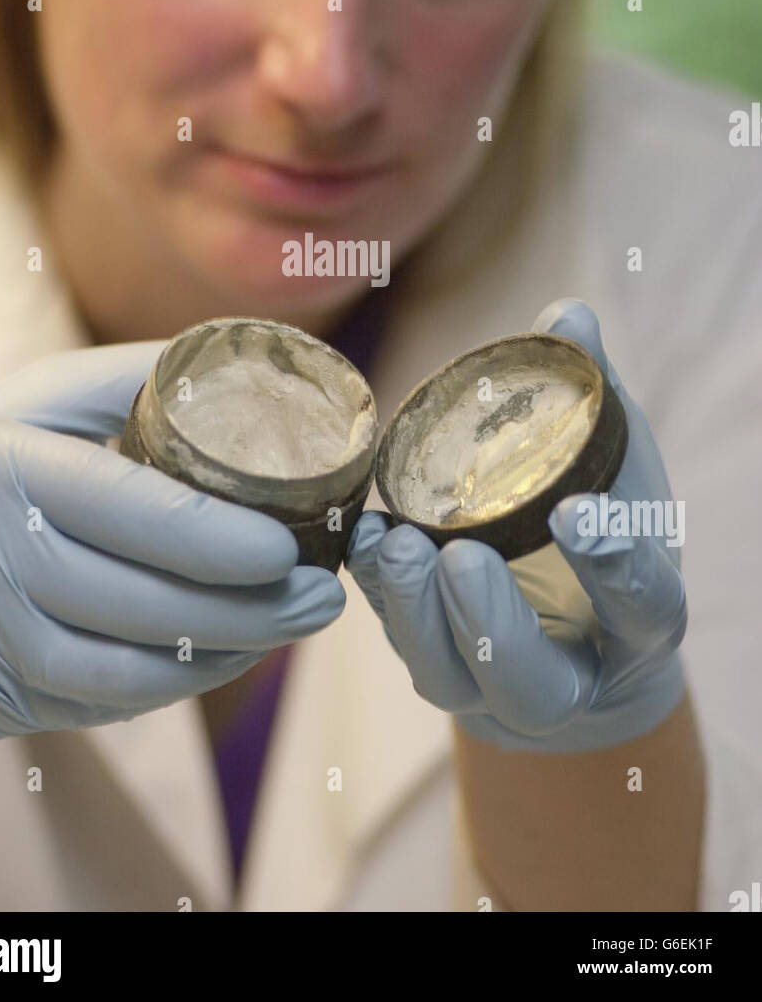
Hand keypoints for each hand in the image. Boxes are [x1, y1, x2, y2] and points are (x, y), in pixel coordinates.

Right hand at [0, 343, 343, 766]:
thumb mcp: (39, 399)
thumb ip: (137, 381)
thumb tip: (252, 371)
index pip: (132, 512)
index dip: (221, 542)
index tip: (290, 550)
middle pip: (140, 605)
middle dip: (250, 612)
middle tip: (318, 600)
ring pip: (124, 673)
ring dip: (221, 660)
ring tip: (285, 632)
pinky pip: (98, 705)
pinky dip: (168, 689)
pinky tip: (217, 659)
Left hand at [347, 299, 686, 751]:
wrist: (578, 629)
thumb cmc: (600, 527)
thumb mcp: (613, 467)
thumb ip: (593, 399)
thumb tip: (567, 315)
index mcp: (638, 625)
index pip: (642, 608)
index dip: (616, 568)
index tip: (580, 515)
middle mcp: (571, 677)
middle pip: (532, 680)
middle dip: (491, 620)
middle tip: (461, 555)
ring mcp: (494, 689)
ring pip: (453, 678)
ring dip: (415, 610)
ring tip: (396, 542)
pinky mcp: (439, 671)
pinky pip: (402, 646)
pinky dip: (377, 595)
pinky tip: (363, 540)